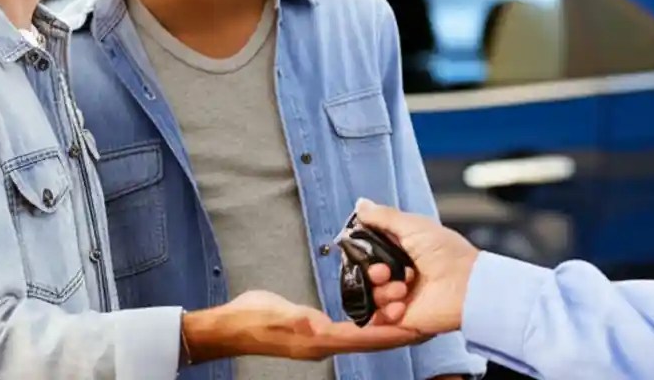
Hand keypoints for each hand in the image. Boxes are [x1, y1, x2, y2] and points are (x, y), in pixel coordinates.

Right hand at [182, 289, 425, 363]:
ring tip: (408, 310)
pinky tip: (376, 310)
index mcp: (321, 339)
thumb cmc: (252, 318)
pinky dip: (368, 321)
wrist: (231, 328)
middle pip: (371, 339)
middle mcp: (326, 343)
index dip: (392, 333)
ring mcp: (322, 340)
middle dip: (396, 330)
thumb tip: (318, 324)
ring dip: (385, 325)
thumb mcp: (278, 313)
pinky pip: (351, 329)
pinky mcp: (316, 332)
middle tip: (423, 317)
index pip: (366, 338)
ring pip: (364, 335)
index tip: (417, 328)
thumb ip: (299, 318)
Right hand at [353, 198, 478, 335]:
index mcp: (400, 250)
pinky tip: (402, 305)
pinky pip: (378, 318)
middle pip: (365, 274)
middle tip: (384, 272)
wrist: (466, 287)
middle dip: (372, 272)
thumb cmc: (446, 253)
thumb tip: (361, 204)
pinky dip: (387, 311)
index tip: (362, 248)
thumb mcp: (413, 226)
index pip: (369, 250)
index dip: (362, 250)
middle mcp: (397, 272)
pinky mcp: (402, 318)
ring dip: (382, 291)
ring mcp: (399, 296)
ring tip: (402, 289)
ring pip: (370, 295)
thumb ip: (383, 216)